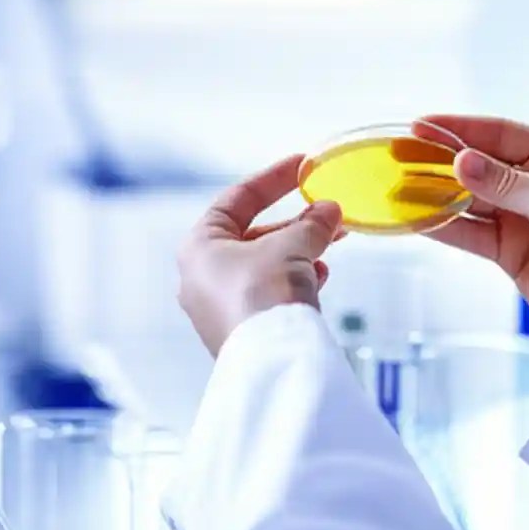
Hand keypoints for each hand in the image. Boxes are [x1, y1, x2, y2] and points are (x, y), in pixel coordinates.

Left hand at [177, 155, 344, 356]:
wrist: (270, 363)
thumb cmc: (263, 297)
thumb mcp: (291, 246)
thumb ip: (311, 224)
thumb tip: (329, 210)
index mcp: (199, 247)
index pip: (236, 200)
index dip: (272, 180)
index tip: (301, 167)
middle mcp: (202, 277)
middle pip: (253, 236)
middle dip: (295, 223)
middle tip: (327, 212)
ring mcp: (219, 309)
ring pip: (264, 267)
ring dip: (299, 253)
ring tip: (329, 245)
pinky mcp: (242, 333)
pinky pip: (269, 296)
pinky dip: (294, 282)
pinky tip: (319, 278)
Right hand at [418, 116, 528, 358]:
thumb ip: (507, 184)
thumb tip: (461, 161)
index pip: (503, 134)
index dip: (461, 129)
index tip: (423, 126)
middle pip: (481, 164)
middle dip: (440, 160)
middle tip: (400, 154)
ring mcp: (523, 218)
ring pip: (470, 198)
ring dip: (436, 194)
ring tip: (399, 186)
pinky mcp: (510, 251)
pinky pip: (471, 232)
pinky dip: (444, 226)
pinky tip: (418, 218)